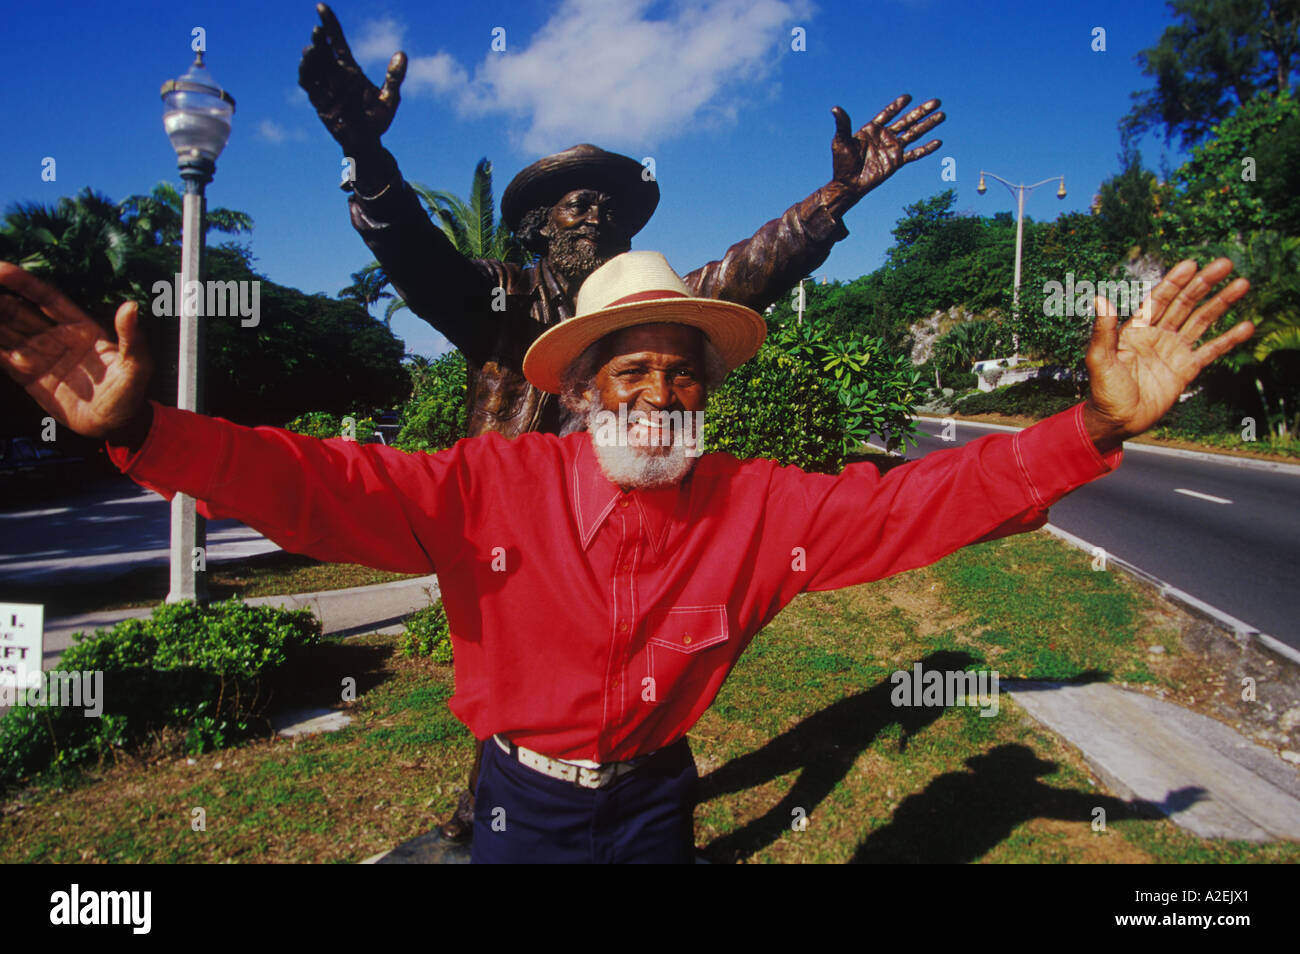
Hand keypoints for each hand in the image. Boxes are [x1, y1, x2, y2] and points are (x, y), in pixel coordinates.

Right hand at [0, 263, 152, 438]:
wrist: (115, 426)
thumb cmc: (130, 394)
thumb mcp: (137, 367)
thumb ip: (131, 338)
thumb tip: (131, 306)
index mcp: (79, 326)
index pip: (46, 298)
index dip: (23, 283)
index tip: (0, 270)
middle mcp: (55, 335)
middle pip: (17, 310)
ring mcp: (38, 354)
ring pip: (4, 330)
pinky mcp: (26, 375)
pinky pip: (0, 356)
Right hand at [298, 2, 406, 155]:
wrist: (368, 142)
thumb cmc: (378, 119)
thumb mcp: (390, 98)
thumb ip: (394, 77)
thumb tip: (402, 53)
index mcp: (350, 68)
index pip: (337, 40)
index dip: (329, 23)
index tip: (321, 7)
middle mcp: (334, 74)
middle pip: (322, 51)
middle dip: (318, 40)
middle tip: (318, 31)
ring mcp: (324, 87)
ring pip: (311, 66)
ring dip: (309, 57)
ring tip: (311, 50)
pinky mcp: (318, 101)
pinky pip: (307, 85)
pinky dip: (305, 76)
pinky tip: (306, 68)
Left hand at [828, 95, 943, 209]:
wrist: (848, 184)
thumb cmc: (842, 163)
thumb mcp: (841, 141)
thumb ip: (843, 124)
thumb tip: (835, 109)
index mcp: (873, 129)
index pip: (889, 113)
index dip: (898, 105)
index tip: (908, 97)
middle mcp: (885, 136)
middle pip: (907, 120)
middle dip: (921, 111)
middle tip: (937, 101)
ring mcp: (893, 149)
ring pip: (915, 133)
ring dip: (928, 124)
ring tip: (942, 115)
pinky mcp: (897, 162)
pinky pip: (915, 154)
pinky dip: (926, 149)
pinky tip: (938, 142)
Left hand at [1083, 258, 1252, 450]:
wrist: (1117, 422)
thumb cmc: (1103, 392)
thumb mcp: (1099, 361)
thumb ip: (1103, 331)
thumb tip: (1100, 299)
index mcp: (1136, 330)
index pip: (1159, 300)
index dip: (1175, 282)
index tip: (1191, 264)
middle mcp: (1157, 335)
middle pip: (1185, 304)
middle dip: (1204, 284)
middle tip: (1224, 264)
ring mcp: (1173, 351)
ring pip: (1201, 321)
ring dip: (1221, 304)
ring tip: (1242, 285)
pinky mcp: (1186, 370)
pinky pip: (1210, 351)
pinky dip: (1228, 340)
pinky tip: (1246, 327)